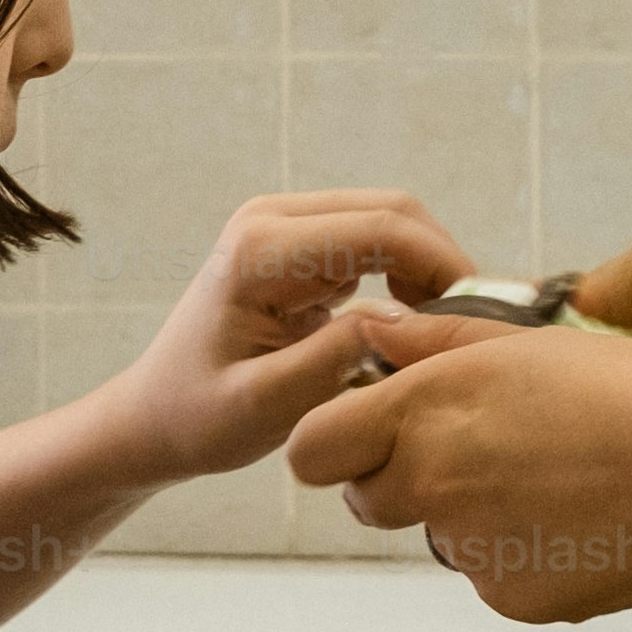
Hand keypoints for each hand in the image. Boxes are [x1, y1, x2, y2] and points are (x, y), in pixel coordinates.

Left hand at [107, 190, 472, 478]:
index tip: (476, 322)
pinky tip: (413, 329)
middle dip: (443, 265)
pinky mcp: (300, 245)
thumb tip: (398, 321)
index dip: (443, 266)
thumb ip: (331, 361)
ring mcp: (285, 226)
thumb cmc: (198, 420)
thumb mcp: (264, 406)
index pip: (382, 228)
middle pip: (394, 211)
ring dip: (428, 271)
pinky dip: (407, 276)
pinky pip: (375, 242)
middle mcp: (273, 219)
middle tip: (470, 332)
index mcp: (262, 248)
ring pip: (392, 223)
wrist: (154, 417)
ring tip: (442, 335)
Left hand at [277, 313, 631, 622]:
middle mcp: (430, 484)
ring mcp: (469, 550)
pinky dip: (522, 553)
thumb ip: (435, 342)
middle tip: (476, 450)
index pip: (312, 448)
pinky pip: (493, 574)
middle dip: (399, 478)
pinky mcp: (510, 597)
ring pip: (438, 534)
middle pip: (366, 498)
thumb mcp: (525, 342)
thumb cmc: (631, 391)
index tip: (371, 428)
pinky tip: (581, 519)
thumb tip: (374, 333)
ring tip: (552, 478)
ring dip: (469, 513)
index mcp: (424, 411)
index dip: (334, 440)